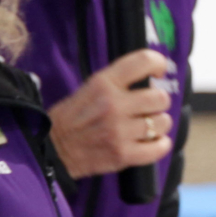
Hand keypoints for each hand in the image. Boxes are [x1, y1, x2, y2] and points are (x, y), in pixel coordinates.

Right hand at [47, 49, 175, 179]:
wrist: (53, 149)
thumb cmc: (71, 118)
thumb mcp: (89, 88)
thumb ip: (117, 83)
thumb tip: (149, 79)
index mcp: (104, 83)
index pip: (143, 61)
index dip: (158, 64)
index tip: (158, 73)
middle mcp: (114, 105)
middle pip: (160, 97)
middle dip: (158, 103)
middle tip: (149, 108)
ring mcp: (120, 131)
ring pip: (163, 122)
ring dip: (159, 125)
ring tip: (148, 127)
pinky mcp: (123, 155)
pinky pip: (159, 147)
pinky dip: (160, 145)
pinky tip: (152, 143)